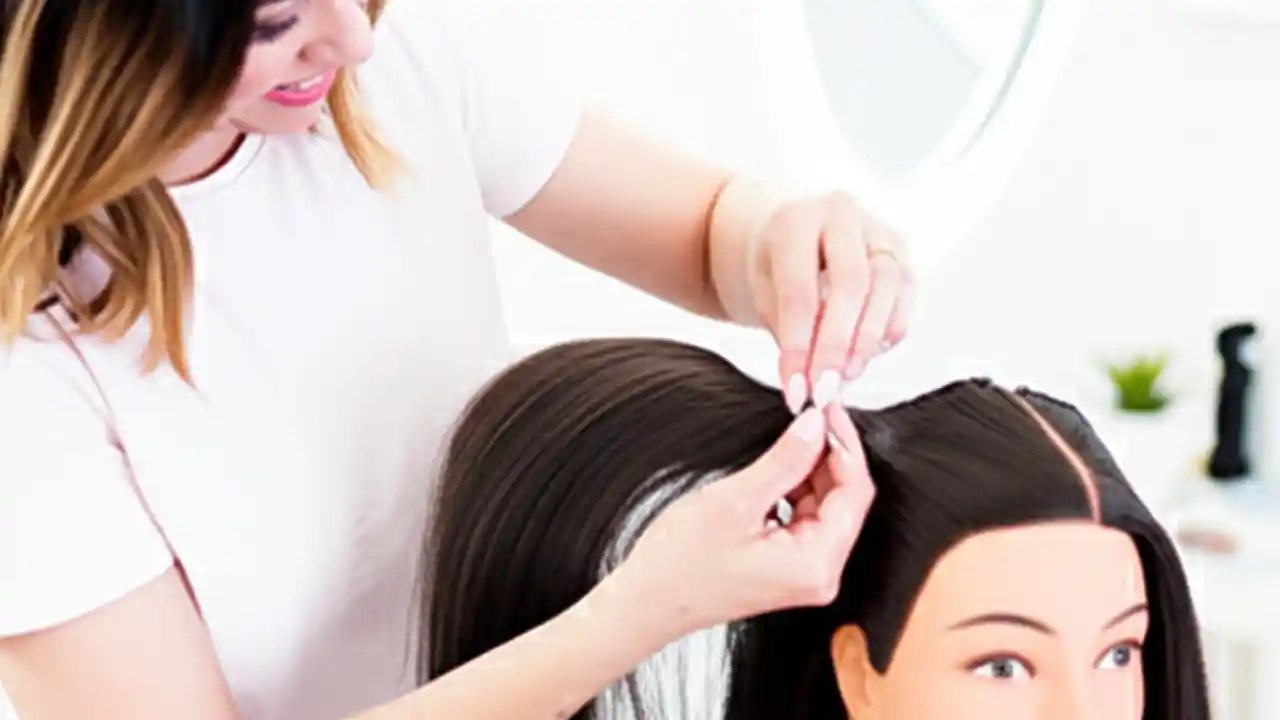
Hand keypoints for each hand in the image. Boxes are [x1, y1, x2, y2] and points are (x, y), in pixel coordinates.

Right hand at [607, 405, 874, 637]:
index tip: (828, 412)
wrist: (645, 602)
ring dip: (810, 470)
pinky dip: (795, 488)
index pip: (855, 494)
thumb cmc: (679, 565)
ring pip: (824, 506)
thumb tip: (815, 427)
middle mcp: (819, 574)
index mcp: (816, 564)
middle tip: (810, 416)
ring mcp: (803, 573)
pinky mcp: (787, 567)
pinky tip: (778, 467)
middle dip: (828, 456)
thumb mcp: (736, 500)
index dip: (844, 446)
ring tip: (791, 436)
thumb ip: (785, 460)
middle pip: (844, 500)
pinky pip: (804, 517)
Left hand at [716, 186, 913, 412]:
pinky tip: (869, 355)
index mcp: (796, 220)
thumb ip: (785, 331)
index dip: (799, 346)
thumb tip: (805, 386)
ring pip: (886, 285)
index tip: (796, 390)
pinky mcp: (900, 249)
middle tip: (825, 389)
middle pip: (851, 283)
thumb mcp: (763, 293)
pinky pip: (906, 291)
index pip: (800, 289)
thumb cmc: (773, 264)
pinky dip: (890, 328)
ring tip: (846, 377)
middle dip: (838, 345)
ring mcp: (876, 229)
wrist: (791, 233)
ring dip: (868, 340)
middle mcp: (841, 215)